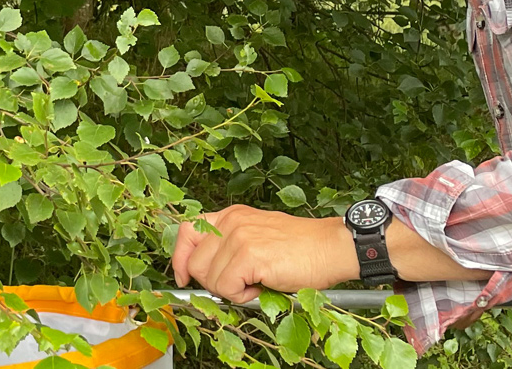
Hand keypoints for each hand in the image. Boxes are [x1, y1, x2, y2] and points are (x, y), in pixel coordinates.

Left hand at [170, 204, 359, 302]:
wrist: (331, 247)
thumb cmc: (301, 248)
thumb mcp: (258, 236)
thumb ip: (230, 246)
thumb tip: (204, 273)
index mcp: (231, 215)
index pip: (187, 232)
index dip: (180, 257)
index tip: (184, 277)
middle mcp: (231, 222)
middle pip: (194, 262)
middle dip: (212, 283)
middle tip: (241, 284)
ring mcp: (239, 237)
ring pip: (210, 279)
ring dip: (231, 291)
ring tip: (257, 282)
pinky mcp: (249, 255)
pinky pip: (227, 288)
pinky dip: (242, 296)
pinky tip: (262, 286)